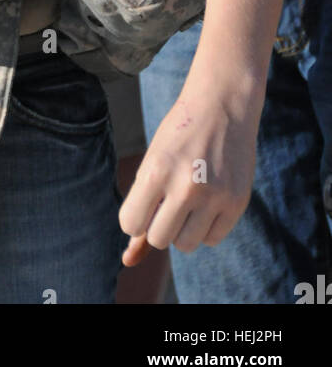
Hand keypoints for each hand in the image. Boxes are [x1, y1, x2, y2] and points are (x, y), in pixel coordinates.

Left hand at [118, 86, 258, 262]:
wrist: (221, 106)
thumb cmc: (178, 136)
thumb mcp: (152, 163)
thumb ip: (141, 209)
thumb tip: (127, 261)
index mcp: (156, 170)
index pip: (131, 224)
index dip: (135, 218)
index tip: (144, 202)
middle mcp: (186, 185)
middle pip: (159, 239)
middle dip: (159, 225)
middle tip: (167, 200)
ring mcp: (215, 195)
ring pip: (186, 245)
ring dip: (182, 230)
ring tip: (188, 200)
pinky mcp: (237, 203)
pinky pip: (211, 239)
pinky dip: (205, 228)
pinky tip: (207, 201)